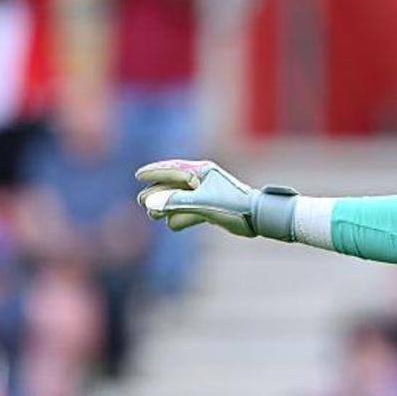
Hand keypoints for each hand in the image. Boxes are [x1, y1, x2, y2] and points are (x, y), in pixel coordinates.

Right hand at [135, 159, 297, 240]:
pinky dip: (182, 217)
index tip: (138, 175)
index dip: (154, 173)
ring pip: (181, 199)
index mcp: (202, 172)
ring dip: (167, 207)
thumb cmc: (232, 205)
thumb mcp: (201, 203)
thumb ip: (175, 202)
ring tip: (153, 215)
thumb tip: (150, 202)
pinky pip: (191, 211)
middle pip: (174, 185)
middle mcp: (203, 181)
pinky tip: (173, 225)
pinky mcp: (212, 208)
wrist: (257, 217)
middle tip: (142, 202)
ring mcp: (207, 194)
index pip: (173, 170)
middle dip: (157, 194)